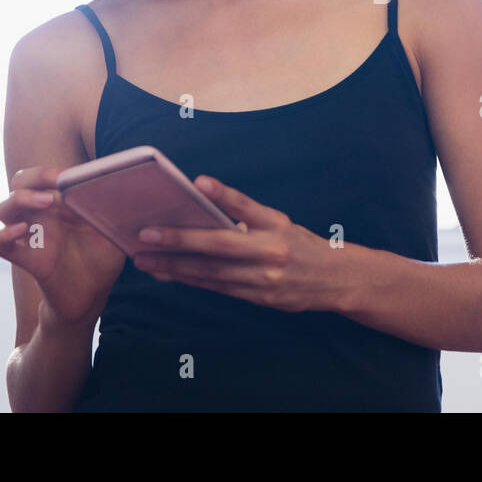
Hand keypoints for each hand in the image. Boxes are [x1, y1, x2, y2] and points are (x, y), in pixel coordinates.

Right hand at [0, 166, 125, 326]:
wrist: (92, 297)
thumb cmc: (102, 258)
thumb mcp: (113, 231)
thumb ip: (113, 210)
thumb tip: (122, 187)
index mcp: (61, 204)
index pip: (42, 176)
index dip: (50, 171)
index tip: (67, 174)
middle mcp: (43, 216)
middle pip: (19, 183)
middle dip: (33, 177)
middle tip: (55, 182)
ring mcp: (33, 237)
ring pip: (4, 209)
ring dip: (19, 199)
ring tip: (46, 202)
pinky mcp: (29, 261)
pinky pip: (1, 245)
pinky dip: (4, 236)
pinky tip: (21, 231)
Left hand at [129, 175, 355, 313]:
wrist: (335, 281)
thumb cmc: (301, 245)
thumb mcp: (281, 222)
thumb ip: (248, 217)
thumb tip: (205, 206)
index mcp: (277, 226)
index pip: (247, 207)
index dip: (224, 195)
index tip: (199, 183)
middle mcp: (271, 252)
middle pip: (220, 246)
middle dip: (180, 240)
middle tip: (146, 235)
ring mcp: (264, 279)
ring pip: (212, 272)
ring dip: (175, 266)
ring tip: (145, 259)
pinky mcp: (259, 299)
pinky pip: (218, 288)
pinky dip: (191, 280)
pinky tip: (169, 274)